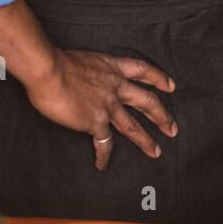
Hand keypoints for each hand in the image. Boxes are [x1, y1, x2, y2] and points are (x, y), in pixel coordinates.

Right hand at [25, 49, 177, 170]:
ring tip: (156, 151)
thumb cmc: (57, 61)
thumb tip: (84, 79)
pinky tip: (102, 165)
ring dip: (146, 140)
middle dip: (162, 116)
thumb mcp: (84, 58)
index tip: (171, 86)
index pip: (142, 70)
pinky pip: (103, 143)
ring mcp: (108, 105)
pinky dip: (103, 155)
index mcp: (112, 67)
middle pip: (147, 101)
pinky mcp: (95, 122)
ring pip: (133, 126)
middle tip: (172, 128)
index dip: (159, 78)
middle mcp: (115, 86)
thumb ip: (91, 70)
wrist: (49, 71)